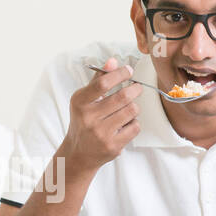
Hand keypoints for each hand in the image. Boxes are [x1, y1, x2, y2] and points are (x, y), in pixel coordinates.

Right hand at [60, 57, 142, 173]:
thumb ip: (99, 80)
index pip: (103, 83)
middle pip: (122, 97)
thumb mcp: (85, 100)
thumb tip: (112, 61)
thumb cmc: (84, 121)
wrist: (79, 153)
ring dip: (134, 107)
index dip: (119, 74)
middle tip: (136, 88)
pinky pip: (135, 127)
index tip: (128, 70)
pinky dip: (134, 122)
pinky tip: (126, 124)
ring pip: (131, 111)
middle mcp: (88, 118)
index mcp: (80, 103)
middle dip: (134, 89)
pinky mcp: (112, 146)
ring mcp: (101, 134)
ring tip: (128, 108)